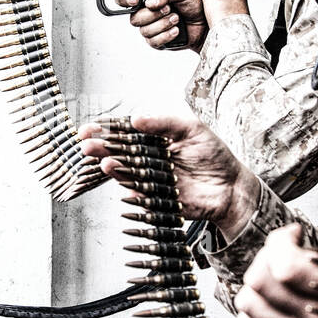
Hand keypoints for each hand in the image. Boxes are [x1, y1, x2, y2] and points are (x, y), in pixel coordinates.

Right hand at [78, 113, 259, 237]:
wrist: (231, 187)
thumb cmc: (214, 155)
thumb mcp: (191, 129)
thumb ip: (163, 123)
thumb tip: (136, 118)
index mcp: (155, 140)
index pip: (126, 133)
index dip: (106, 130)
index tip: (88, 128)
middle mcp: (149, 159)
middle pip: (120, 152)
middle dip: (102, 148)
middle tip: (86, 145)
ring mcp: (151, 178)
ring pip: (127, 173)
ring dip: (113, 168)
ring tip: (103, 161)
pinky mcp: (157, 198)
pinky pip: (140, 193)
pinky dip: (130, 188)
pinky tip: (123, 181)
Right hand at [118, 0, 207, 51]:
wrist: (204, 25)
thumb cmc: (192, 7)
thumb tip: (150, 2)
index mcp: (148, 0)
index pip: (125, 0)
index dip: (125, 0)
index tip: (136, 0)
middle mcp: (146, 15)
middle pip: (134, 18)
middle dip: (152, 15)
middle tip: (168, 9)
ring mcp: (150, 30)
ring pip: (144, 31)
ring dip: (162, 24)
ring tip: (176, 19)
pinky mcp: (157, 43)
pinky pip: (153, 41)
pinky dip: (166, 35)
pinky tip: (176, 30)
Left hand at [233, 202, 317, 317]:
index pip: (281, 263)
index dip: (282, 239)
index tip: (297, 234)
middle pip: (259, 280)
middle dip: (267, 255)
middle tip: (287, 251)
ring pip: (248, 303)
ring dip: (257, 280)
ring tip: (280, 273)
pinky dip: (253, 308)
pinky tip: (275, 296)